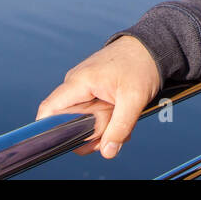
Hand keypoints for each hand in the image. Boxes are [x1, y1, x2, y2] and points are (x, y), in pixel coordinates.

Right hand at [36, 36, 161, 158]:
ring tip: (122, 119)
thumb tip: (107, 152)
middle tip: (112, 131)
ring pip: (82, 119)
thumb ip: (120, 128)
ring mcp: (84, 87)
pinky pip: (91, 111)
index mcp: (79, 82)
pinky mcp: (92, 89)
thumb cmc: (141, 66)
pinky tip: (121, 115)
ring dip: (101, 127)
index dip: (50, 131)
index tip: (71, 142)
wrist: (151, 47)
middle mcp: (76, 84)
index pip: (49, 110)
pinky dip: (105, 118)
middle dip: (89, 134)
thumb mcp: (134, 99)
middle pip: (68, 122)